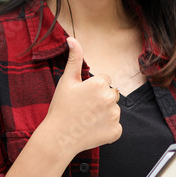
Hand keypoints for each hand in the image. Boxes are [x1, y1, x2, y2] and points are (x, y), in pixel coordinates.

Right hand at [45, 37, 121, 155]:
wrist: (59, 137)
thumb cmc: (61, 108)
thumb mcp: (66, 81)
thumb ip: (74, 59)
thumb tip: (72, 39)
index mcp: (100, 84)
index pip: (105, 79)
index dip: (92, 87)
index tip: (82, 96)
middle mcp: (111, 98)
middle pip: (111, 93)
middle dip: (100, 99)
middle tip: (83, 108)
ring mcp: (115, 116)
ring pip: (113, 109)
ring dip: (104, 113)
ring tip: (87, 119)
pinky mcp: (116, 131)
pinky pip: (115, 126)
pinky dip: (106, 128)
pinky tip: (93, 129)